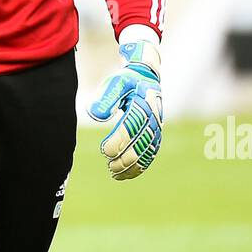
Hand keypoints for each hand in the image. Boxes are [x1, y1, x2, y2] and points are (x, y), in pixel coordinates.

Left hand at [87, 40, 162, 179]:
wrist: (146, 77)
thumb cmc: (127, 81)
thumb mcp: (116, 83)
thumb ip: (106, 98)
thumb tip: (95, 116)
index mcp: (143, 105)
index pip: (130, 129)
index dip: (118, 142)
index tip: (104, 150)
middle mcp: (153, 119)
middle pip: (140, 145)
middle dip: (124, 159)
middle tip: (109, 166)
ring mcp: (156, 128)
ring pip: (146, 153)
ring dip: (131, 166)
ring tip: (115, 173)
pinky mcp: (156, 135)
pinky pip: (150, 154)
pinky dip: (140, 166)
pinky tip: (127, 174)